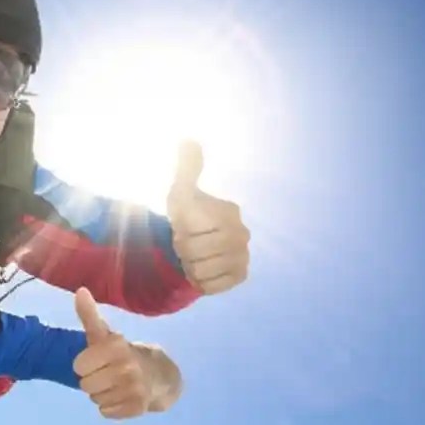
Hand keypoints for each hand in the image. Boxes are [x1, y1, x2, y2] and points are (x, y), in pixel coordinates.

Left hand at [72, 288, 151, 418]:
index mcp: (116, 346)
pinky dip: (111, 407)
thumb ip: (89, 315)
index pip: (78, 366)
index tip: (97, 360)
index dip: (84, 365)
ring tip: (116, 384)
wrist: (159, 375)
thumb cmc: (123, 354)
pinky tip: (123, 396)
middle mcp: (127, 367)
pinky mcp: (138, 408)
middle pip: (84, 385)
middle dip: (92, 381)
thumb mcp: (106, 334)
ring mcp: (134, 388)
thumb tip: (79, 290)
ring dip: (102, 394)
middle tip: (107, 373)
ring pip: (95, 399)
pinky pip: (106, 412)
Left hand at [167, 140, 250, 294]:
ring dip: (189, 266)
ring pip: (199, 270)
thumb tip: (188, 140)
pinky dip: (199, 281)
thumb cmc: (187, 216)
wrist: (192, 247)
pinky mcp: (240, 277)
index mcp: (230, 212)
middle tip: (187, 244)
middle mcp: (243, 234)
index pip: (190, 228)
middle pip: (193, 250)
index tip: (184, 226)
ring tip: (194, 256)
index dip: (179, 230)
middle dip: (182, 249)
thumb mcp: (181, 193)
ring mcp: (244, 256)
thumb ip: (186, 169)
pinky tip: (203, 270)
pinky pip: (209, 285)